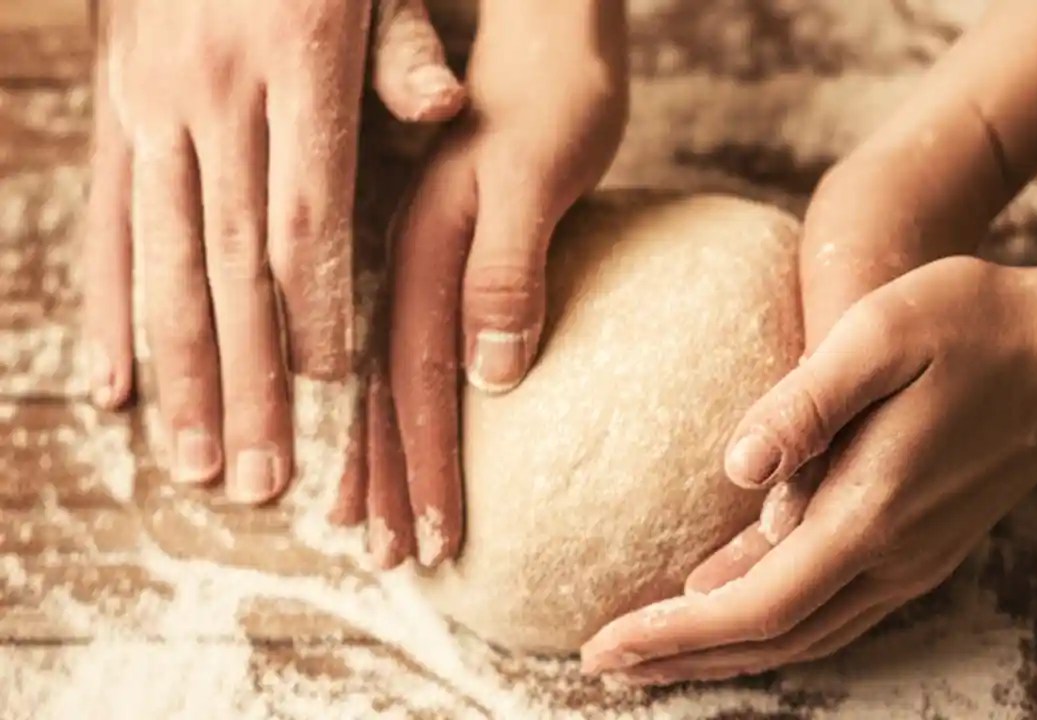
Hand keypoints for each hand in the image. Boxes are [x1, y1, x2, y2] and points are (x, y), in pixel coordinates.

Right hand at [81, 0, 462, 502]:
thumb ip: (404, 46)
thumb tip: (444, 108)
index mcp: (291, 61)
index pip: (303, 215)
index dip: (314, 309)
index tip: (330, 388)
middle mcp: (205, 90)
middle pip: (231, 262)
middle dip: (247, 377)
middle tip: (263, 476)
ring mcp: (146, 100)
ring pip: (161, 259)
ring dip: (178, 371)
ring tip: (196, 461)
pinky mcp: (112, 106)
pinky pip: (104, 223)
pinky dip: (109, 311)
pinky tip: (115, 388)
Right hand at [385, 0, 627, 565]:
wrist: (547, 21)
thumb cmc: (560, 88)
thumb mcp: (542, 168)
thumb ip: (508, 263)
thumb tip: (489, 372)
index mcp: (427, 245)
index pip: (418, 379)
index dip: (424, 463)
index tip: (432, 540)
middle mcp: (402, 254)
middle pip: (383, 390)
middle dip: (387, 479)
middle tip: (392, 561)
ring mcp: (404, 250)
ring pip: (374, 371)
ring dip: (373, 452)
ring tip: (363, 524)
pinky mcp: (425, 243)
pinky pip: (387, 335)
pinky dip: (379, 398)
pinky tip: (379, 427)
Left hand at [580, 256, 1036, 682]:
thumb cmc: (977, 326)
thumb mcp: (883, 331)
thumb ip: (807, 401)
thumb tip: (736, 468)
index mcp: (870, 511)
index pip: (754, 605)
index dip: (674, 634)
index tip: (603, 646)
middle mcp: (892, 556)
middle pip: (771, 638)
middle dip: (681, 658)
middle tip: (603, 663)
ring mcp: (912, 559)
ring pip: (804, 635)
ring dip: (723, 649)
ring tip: (654, 652)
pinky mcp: (921, 546)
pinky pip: (832, 610)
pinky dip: (771, 625)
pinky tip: (736, 606)